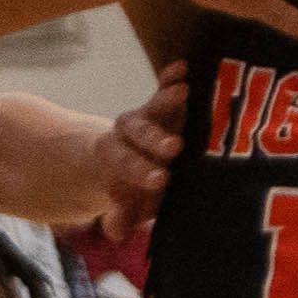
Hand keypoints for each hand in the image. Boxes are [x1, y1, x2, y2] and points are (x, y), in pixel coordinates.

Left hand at [86, 59, 195, 233]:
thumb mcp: (130, 203)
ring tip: (183, 92)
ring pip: (155, 107)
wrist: (134, 157)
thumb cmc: (138, 187)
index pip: (128, 164)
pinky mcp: (165, 102)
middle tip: (173, 147)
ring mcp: (149, 116)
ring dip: (168, 100)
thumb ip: (123, 215)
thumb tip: (114, 231)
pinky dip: (171, 78)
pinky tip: (183, 67)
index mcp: (119, 158)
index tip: (160, 180)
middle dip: (155, 139)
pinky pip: (164, 88)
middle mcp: (131, 133)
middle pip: (139, 133)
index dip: (141, 171)